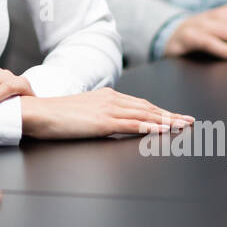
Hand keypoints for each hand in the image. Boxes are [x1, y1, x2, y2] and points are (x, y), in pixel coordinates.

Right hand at [20, 90, 193, 140]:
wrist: (37, 112)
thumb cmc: (55, 115)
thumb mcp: (82, 112)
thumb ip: (99, 114)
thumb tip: (111, 123)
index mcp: (106, 96)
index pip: (140, 104)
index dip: (160, 111)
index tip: (175, 116)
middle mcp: (110, 100)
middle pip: (147, 107)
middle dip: (170, 115)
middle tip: (189, 121)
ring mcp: (107, 110)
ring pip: (144, 114)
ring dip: (166, 120)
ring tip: (182, 125)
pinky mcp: (102, 122)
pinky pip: (131, 124)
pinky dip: (149, 126)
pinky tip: (161, 130)